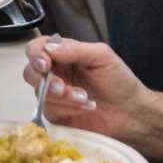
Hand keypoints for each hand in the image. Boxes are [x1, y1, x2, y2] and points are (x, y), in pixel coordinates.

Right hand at [22, 35, 155, 144]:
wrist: (131, 113)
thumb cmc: (119, 81)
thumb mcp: (102, 57)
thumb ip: (75, 49)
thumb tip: (48, 48)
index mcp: (63, 55)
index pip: (37, 48)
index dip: (36, 55)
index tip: (45, 65)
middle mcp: (54, 73)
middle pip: (30, 72)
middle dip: (46, 81)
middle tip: (63, 88)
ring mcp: (53, 96)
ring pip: (39, 93)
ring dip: (63, 97)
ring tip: (86, 99)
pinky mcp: (56, 115)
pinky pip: (50, 110)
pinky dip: (68, 108)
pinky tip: (86, 108)